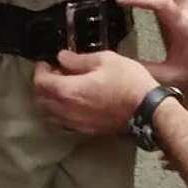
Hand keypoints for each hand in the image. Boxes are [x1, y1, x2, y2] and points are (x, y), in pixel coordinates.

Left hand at [33, 50, 154, 133]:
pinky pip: (62, 123)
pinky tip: (73, 102)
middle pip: (40, 99)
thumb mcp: (105, 60)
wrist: (148, 110)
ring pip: (49, 113)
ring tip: (64, 87)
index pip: (40, 82)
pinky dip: (60, 112)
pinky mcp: (86, 130)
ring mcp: (76, 123)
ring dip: (50, 100)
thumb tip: (62, 57)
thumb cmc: (129, 83)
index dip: (40, 70)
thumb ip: (79, 60)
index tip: (47, 62)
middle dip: (43, 85)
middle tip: (55, 72)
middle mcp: (67, 110)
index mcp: (68, 91)